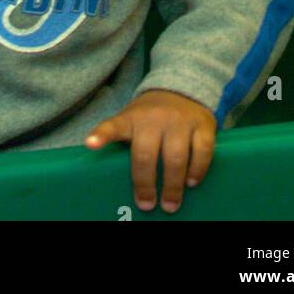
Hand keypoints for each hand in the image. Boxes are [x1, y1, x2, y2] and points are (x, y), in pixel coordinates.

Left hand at [85, 89, 216, 213]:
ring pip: (175, 156)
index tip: (90, 144)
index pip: (113, 126)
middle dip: (145, 183)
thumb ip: (126, 141)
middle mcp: (155, 118)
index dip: (101, 135)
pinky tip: (191, 182)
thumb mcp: (133, 120)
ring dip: (173, 185)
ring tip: (170, 204)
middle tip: (146, 204)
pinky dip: (197, 171)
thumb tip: (118, 181)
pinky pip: (202, 151)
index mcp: (132, 118)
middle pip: (146, 153)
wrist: (182, 89)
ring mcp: (180, 120)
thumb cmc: (151, 116)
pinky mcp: (203, 124)